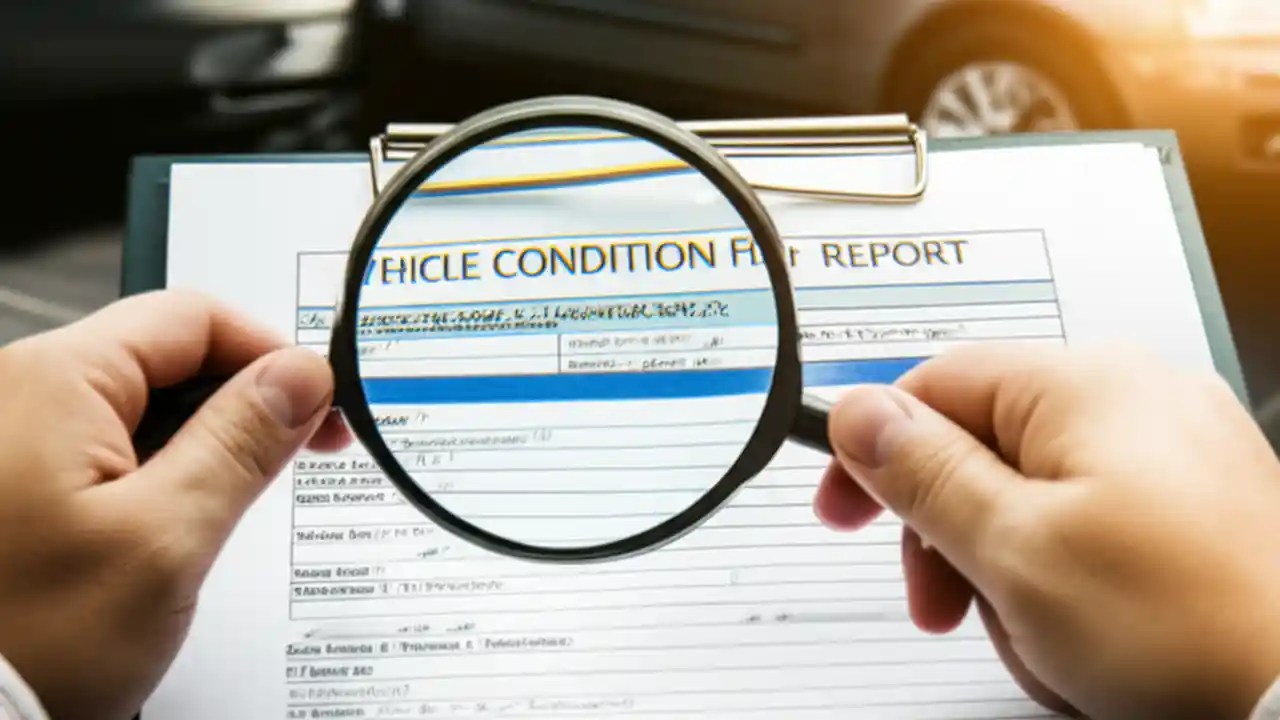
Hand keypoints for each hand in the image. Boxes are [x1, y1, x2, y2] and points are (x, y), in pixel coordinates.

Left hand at [0, 290, 348, 719]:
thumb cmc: (28, 643)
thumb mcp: (165, 539)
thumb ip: (241, 443)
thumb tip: (301, 375)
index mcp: (56, 380)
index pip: (194, 318)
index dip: (271, 354)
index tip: (321, 407)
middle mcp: (25, 390)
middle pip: (170, 354)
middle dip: (247, 398)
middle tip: (304, 451)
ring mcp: (16, 434)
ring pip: (146, 402)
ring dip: (209, 438)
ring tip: (241, 498)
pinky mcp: (18, 477)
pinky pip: (112, 444)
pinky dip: (164, 467)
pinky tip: (186, 514)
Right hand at [815, 344, 1279, 719]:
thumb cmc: (1184, 627)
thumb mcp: (1015, 551)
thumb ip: (924, 472)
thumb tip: (859, 413)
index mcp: (1084, 384)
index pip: (933, 385)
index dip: (873, 450)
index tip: (844, 511)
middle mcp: (1134, 395)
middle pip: (982, 443)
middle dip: (950, 531)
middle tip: (943, 603)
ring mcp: (1174, 447)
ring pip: (1032, 491)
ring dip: (1008, 565)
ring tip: (1037, 634)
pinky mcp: (1198, 499)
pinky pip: (1090, 519)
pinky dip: (1065, 571)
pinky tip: (1083, 631)